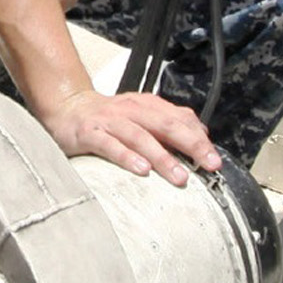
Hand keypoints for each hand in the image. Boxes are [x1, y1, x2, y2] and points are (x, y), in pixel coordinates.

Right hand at [43, 86, 220, 185]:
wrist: (67, 108)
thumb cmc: (109, 118)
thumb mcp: (142, 116)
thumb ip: (169, 123)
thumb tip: (201, 135)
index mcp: (147, 105)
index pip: (180, 118)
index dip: (199, 138)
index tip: (215, 159)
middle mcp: (131, 110)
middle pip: (166, 125)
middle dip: (191, 145)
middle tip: (209, 164)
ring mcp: (110, 121)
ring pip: (141, 136)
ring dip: (163, 157)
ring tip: (179, 176)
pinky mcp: (90, 133)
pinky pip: (110, 145)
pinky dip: (127, 157)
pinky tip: (142, 170)